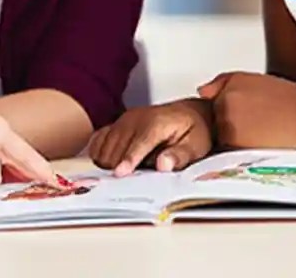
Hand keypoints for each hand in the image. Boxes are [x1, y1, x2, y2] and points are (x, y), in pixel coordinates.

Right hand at [88, 99, 212, 175]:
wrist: (189, 114)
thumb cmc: (193, 130)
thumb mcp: (196, 145)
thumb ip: (180, 156)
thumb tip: (164, 164)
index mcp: (157, 123)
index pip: (139, 143)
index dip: (129, 160)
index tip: (120, 173)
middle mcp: (137, 119)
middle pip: (117, 148)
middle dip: (118, 167)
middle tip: (130, 182)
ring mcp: (124, 120)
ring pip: (105, 146)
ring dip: (108, 163)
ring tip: (123, 174)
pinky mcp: (118, 124)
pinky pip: (99, 139)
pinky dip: (99, 152)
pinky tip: (108, 163)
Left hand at [198, 72, 295, 148]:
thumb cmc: (292, 100)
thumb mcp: (256, 80)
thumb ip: (224, 83)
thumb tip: (201, 92)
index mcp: (229, 85)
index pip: (212, 104)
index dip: (230, 113)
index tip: (249, 115)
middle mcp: (225, 103)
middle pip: (215, 122)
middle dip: (231, 126)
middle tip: (260, 124)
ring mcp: (228, 124)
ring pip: (221, 138)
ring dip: (235, 140)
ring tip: (263, 133)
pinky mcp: (235, 144)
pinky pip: (228, 152)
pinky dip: (240, 151)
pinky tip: (262, 142)